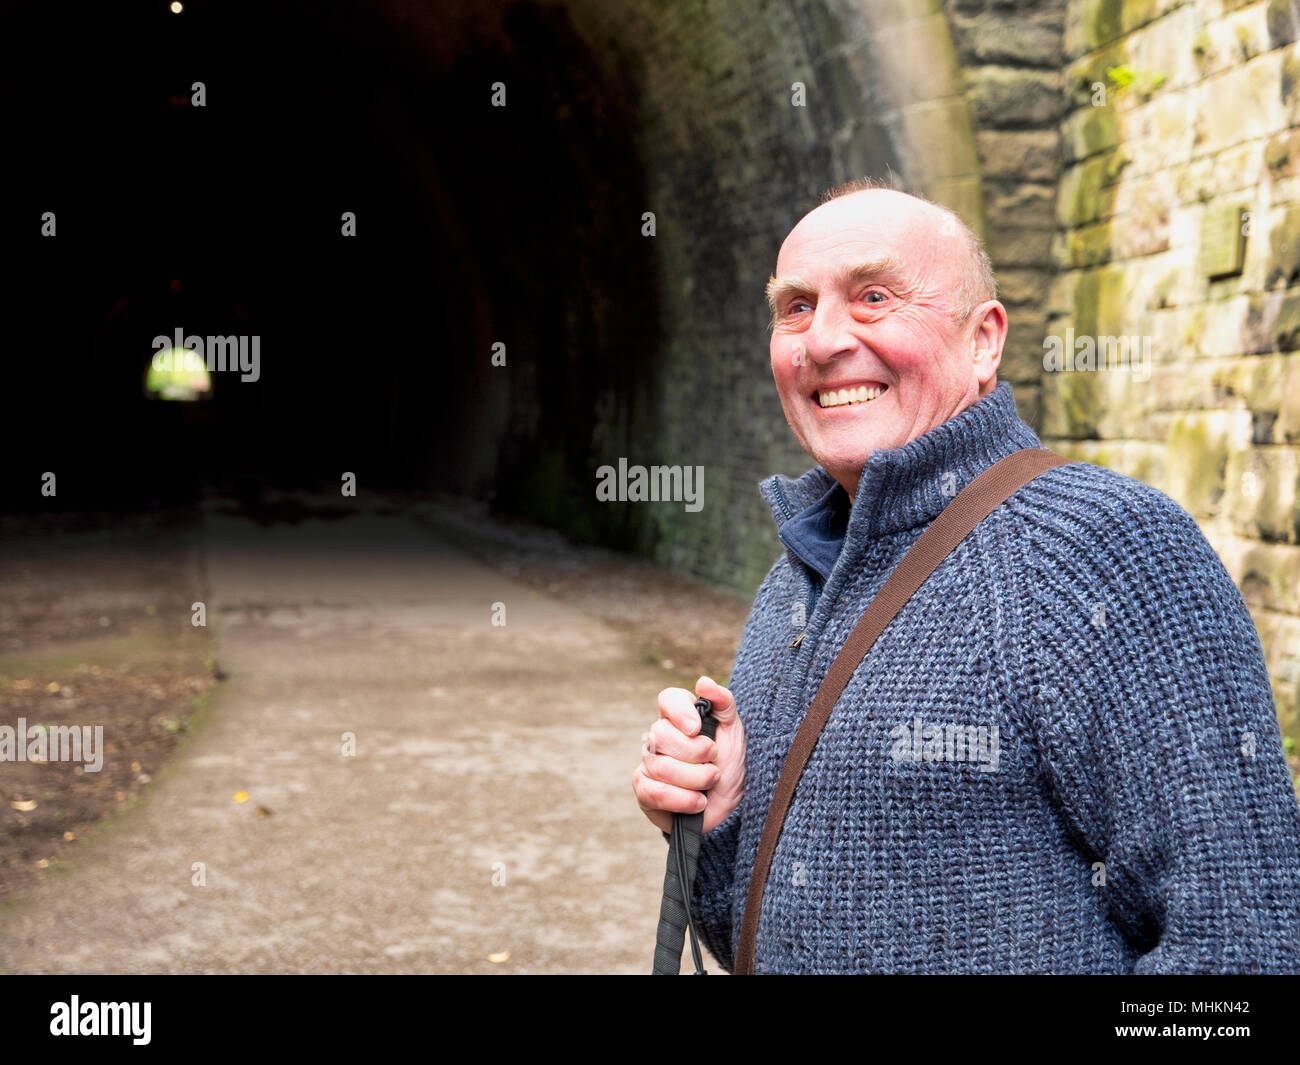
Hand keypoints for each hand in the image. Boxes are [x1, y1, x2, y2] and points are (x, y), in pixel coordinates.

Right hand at [632, 675, 744, 834]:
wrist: (727, 803)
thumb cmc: (728, 764)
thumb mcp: (734, 732)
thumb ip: (724, 703)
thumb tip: (703, 682)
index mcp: (680, 717)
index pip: (668, 698)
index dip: (680, 711)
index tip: (697, 728)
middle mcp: (659, 737)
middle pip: (661, 734)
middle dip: (696, 753)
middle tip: (714, 762)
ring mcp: (648, 763)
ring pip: (661, 766)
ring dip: (696, 779)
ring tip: (711, 782)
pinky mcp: (644, 791)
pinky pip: (654, 792)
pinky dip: (682, 800)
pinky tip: (698, 802)